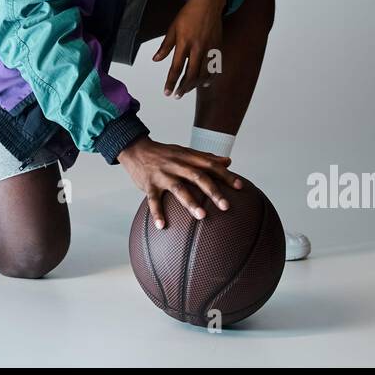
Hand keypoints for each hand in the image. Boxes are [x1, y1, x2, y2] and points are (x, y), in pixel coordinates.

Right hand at [117, 135, 244, 229]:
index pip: (210, 164)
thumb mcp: (184, 151)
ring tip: (202, 216)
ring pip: (178, 188)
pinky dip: (157, 213)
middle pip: (198, 177)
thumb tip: (228, 161)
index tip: (239, 187)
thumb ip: (205, 157)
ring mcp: (162, 174)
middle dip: (213, 191)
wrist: (135, 148)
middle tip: (226, 206)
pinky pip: (153, 200)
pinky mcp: (148, 184)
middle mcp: (176, 164)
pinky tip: (162, 226)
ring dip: (190, 202)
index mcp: (187, 157)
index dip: (225, 175)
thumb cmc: (164, 153)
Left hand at [152, 0, 225, 97]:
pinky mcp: (217, 47)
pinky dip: (210, 77)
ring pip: (204, 73)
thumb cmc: (188, 14)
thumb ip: (165, 46)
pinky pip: (214, 67)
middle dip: (183, 87)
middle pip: (191, 74)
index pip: (176, 68)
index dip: (171, 82)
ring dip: (196, 85)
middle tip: (177, 95)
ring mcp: (209, 48)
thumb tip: (156, 60)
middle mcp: (197, 48)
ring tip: (188, 90)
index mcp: (184, 43)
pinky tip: (205, 83)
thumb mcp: (172, 28)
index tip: (167, 92)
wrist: (207, 3)